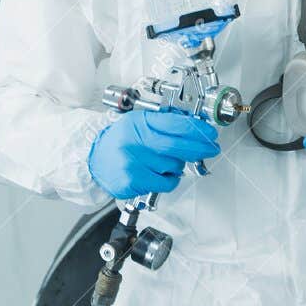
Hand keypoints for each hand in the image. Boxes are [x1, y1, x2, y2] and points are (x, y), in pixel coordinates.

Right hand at [88, 109, 219, 199]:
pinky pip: (165, 182)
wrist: (93, 159)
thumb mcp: (139, 123)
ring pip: (174, 165)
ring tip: (164, 162)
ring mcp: (133, 161)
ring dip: (177, 166)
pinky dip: (169, 180)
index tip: (210, 133)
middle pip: (178, 146)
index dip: (198, 129)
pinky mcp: (132, 180)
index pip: (176, 124)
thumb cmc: (121, 141)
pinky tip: (160, 174)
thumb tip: (197, 129)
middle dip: (200, 148)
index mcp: (140, 122)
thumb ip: (165, 124)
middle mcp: (136, 141)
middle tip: (211, 148)